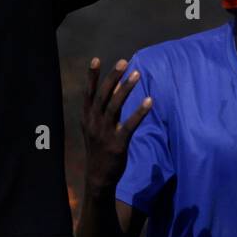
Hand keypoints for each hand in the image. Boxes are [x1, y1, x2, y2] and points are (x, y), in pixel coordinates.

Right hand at [82, 58, 151, 189]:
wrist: (98, 176)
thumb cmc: (99, 148)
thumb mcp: (96, 127)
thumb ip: (103, 108)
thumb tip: (115, 87)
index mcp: (86, 118)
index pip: (88, 93)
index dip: (91, 76)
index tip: (95, 59)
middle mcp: (93, 123)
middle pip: (102, 96)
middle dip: (112, 77)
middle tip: (123, 62)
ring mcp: (104, 133)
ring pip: (114, 106)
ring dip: (126, 89)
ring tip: (137, 74)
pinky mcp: (118, 143)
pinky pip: (130, 125)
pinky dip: (140, 112)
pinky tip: (150, 101)